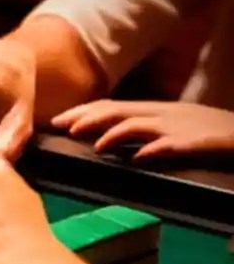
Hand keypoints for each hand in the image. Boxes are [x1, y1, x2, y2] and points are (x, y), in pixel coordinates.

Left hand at [53, 100, 233, 162]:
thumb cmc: (205, 130)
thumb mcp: (169, 124)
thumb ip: (141, 128)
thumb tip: (108, 135)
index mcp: (153, 109)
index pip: (111, 106)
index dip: (83, 112)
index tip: (58, 120)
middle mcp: (160, 113)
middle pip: (116, 110)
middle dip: (86, 118)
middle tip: (60, 127)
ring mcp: (175, 126)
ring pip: (137, 125)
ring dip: (112, 134)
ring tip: (95, 146)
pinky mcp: (192, 142)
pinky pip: (169, 145)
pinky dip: (152, 150)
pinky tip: (138, 157)